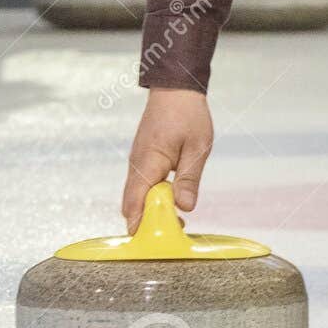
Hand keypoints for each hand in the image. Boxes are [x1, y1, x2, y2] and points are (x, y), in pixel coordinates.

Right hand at [122, 87, 212, 230]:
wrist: (175, 89)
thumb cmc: (188, 116)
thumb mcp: (197, 149)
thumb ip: (189, 179)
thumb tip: (185, 207)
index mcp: (148, 163)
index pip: (135, 203)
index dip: (141, 225)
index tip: (158, 237)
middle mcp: (136, 166)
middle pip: (131, 206)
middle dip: (147, 223)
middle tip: (175, 228)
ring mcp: (136, 164)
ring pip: (135, 198)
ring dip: (150, 211)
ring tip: (177, 218)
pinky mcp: (141, 162)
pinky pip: (141, 187)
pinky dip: (151, 199)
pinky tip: (171, 200)